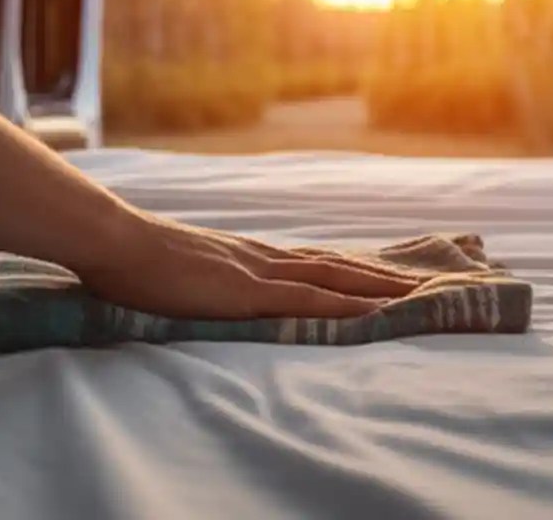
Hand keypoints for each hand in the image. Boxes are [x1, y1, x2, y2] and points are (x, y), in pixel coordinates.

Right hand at [80, 215, 421, 319]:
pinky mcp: (249, 290)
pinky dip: (348, 304)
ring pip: (337, 279)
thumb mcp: (186, 275)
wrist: (117, 241)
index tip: (395, 278)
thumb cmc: (139, 263)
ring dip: (383, 287)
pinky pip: (309, 298)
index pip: (319, 264)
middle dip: (389, 278)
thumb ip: (210, 285)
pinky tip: (377, 310)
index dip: (360, 272)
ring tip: (425, 294)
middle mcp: (268, 259)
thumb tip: (219, 297)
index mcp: (254, 258)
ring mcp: (261, 272)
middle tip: (435, 284)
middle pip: (342, 268)